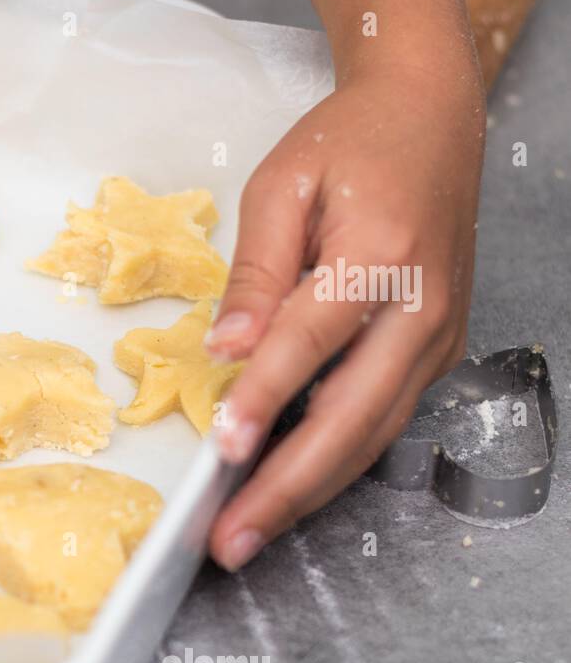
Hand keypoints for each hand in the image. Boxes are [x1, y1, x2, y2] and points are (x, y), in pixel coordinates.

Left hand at [203, 60, 484, 569]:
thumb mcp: (282, 186)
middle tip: (231, 539)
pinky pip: (382, 421)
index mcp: (381, 256)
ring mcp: (437, 338)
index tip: (224, 448)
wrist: (431, 122)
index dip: (265, 398)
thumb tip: (227, 348)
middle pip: (353, 417)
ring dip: (308, 492)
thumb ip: (255, 273)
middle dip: (287, 487)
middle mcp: (421, 310)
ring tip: (249, 533)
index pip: (311, 342)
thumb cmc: (350, 146)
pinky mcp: (435, 353)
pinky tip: (286, 489)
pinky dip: (334, 462)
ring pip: (372, 436)